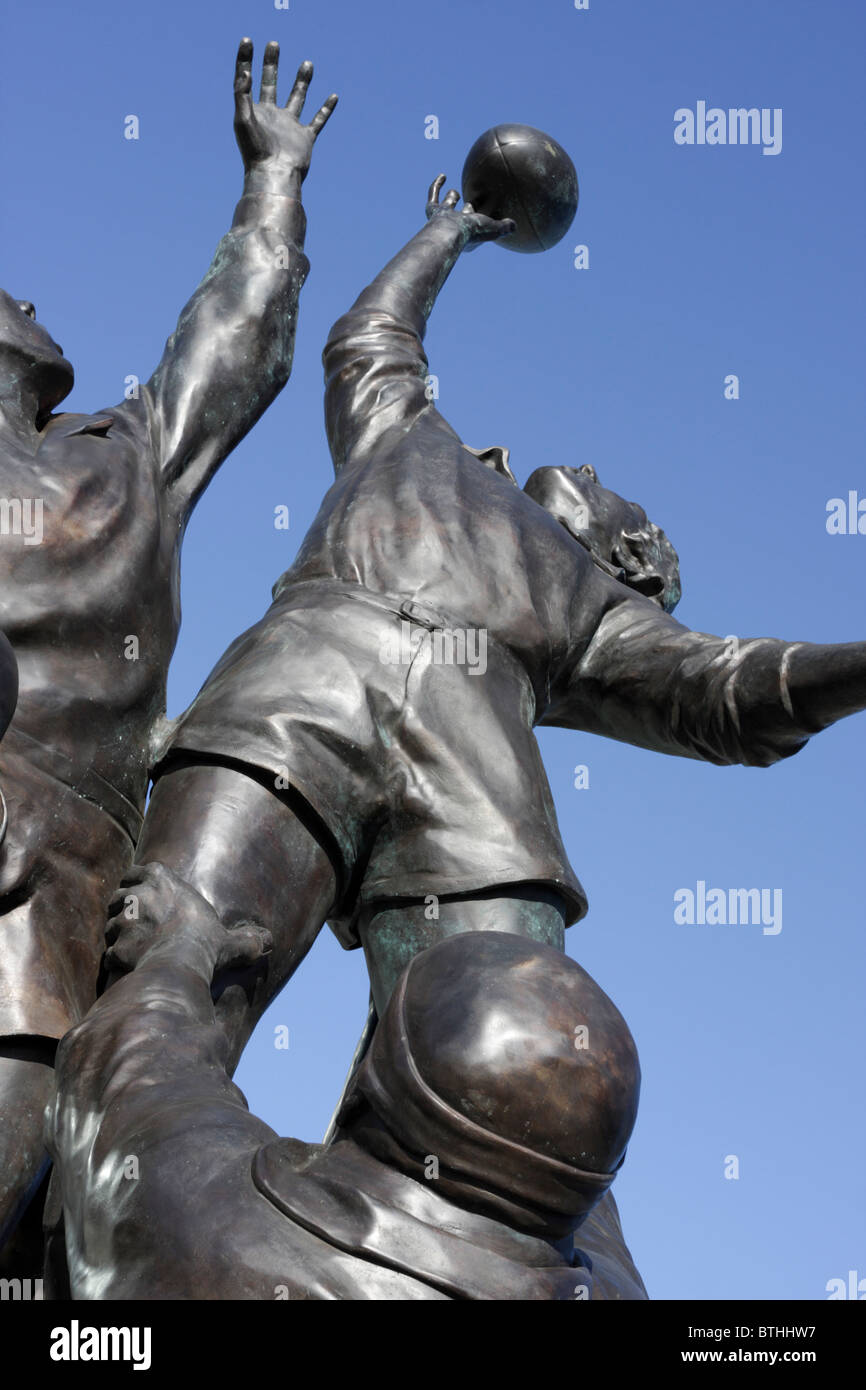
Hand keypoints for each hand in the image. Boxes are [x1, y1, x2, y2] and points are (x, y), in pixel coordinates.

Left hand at [104, 862, 271, 980]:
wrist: (179, 966)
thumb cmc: (205, 945)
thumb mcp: (228, 940)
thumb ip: (244, 939)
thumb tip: (267, 942)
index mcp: (161, 879)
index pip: (137, 871)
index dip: (134, 882)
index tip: (137, 891)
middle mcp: (138, 894)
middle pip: (118, 896)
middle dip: (121, 909)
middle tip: (131, 923)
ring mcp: (122, 920)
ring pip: (109, 924)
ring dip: (116, 935)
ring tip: (131, 948)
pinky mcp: (114, 945)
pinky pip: (109, 952)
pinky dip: (116, 960)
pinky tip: (129, 968)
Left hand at [233, 38, 336, 183]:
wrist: (275, 176)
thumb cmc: (256, 151)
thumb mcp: (243, 119)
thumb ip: (242, 93)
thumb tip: (246, 71)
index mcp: (255, 110)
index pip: (248, 79)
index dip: (246, 59)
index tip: (248, 41)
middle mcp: (272, 115)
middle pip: (272, 82)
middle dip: (272, 63)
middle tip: (274, 44)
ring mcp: (290, 126)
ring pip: (297, 97)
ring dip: (301, 80)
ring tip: (307, 63)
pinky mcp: (305, 137)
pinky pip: (318, 120)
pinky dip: (326, 109)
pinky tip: (333, 96)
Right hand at [425, 174, 514, 249]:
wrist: (448, 233)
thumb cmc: (471, 232)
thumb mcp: (492, 229)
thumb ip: (503, 227)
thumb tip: (515, 226)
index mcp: (469, 235)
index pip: (478, 227)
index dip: (483, 222)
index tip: (489, 214)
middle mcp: (454, 227)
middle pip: (462, 216)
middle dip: (466, 211)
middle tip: (471, 205)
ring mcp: (442, 218)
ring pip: (445, 206)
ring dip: (450, 199)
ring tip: (454, 192)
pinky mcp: (432, 210)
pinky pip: (434, 195)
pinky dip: (437, 185)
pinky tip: (443, 176)